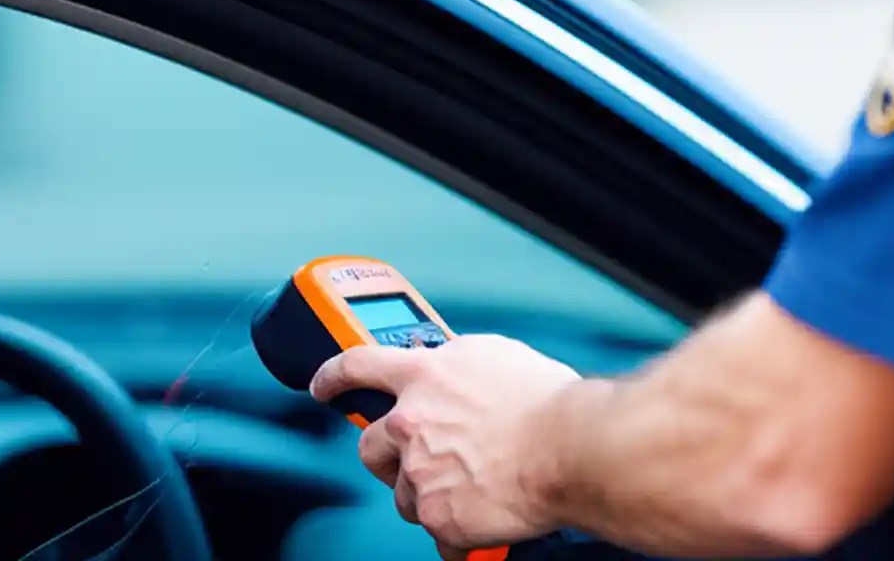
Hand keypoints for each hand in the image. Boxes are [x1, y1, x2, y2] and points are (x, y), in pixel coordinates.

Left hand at [310, 335, 581, 550]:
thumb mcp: (495, 356)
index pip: (357, 367)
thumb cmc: (547, 401)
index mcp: (424, 375)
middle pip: (370, 446)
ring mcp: (420, 473)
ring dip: (430, 495)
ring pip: (406, 495)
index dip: (333, 377)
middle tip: (415, 460)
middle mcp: (411, 422)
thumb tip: (449, 368)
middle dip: (386, 456)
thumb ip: (457, 363)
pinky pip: (440, 536)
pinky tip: (483, 525)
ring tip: (471, 490)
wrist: (571, 448)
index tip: (322, 386)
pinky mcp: (439, 517)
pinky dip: (459, 536)